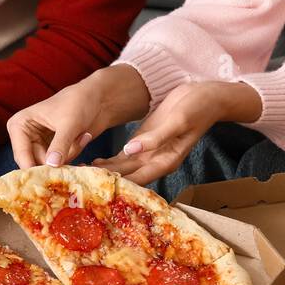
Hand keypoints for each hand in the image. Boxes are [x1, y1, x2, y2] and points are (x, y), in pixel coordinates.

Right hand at [7, 65, 149, 168]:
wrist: (97, 99)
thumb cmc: (79, 102)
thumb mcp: (68, 124)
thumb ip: (60, 145)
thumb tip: (51, 165)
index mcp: (19, 125)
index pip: (21, 154)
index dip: (34, 168)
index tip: (50, 177)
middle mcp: (25, 137)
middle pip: (35, 164)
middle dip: (57, 160)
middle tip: (74, 147)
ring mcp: (39, 145)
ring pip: (49, 166)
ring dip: (69, 155)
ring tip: (81, 136)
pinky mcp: (52, 150)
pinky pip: (59, 164)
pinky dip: (73, 155)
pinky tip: (83, 138)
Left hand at [94, 81, 261, 184]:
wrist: (207, 97)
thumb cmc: (197, 109)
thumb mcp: (178, 121)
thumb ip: (154, 138)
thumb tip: (129, 151)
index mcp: (164, 161)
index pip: (135, 179)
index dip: (115, 184)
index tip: (93, 187)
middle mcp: (154, 162)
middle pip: (125, 178)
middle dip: (103, 182)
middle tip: (78, 183)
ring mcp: (148, 154)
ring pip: (120, 169)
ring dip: (101, 173)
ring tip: (78, 175)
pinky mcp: (143, 144)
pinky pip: (122, 158)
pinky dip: (107, 162)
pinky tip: (89, 163)